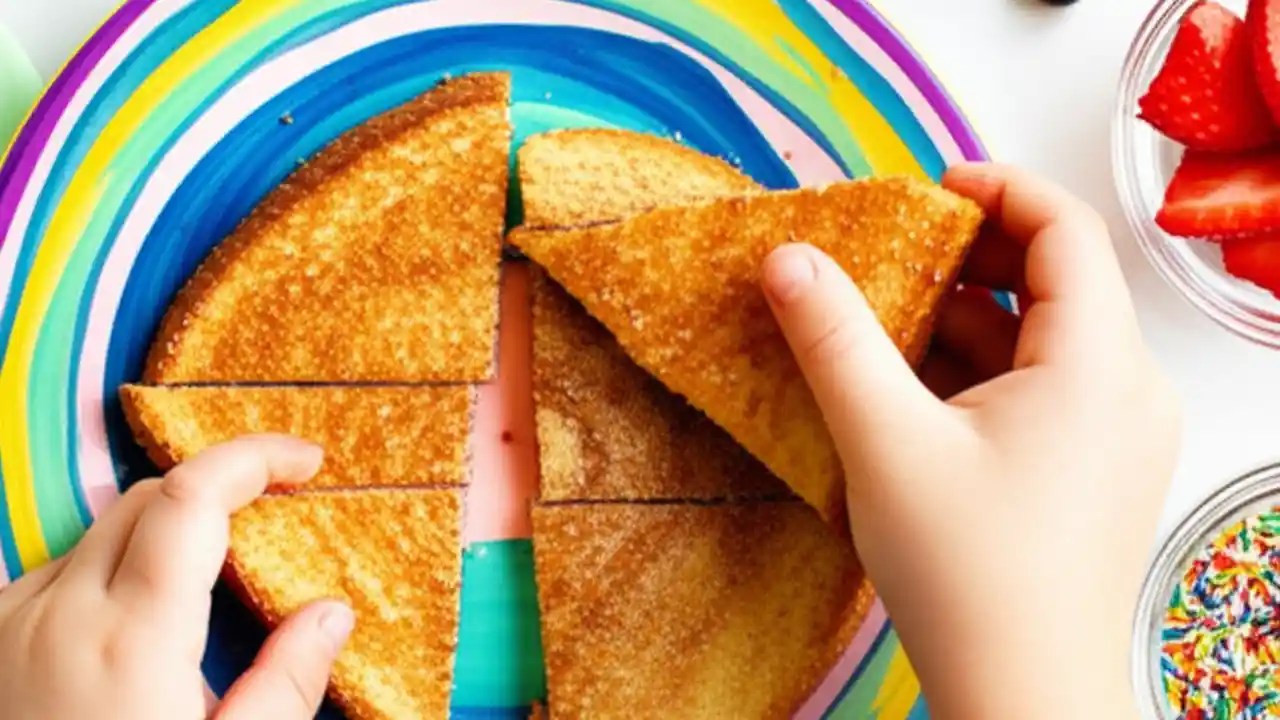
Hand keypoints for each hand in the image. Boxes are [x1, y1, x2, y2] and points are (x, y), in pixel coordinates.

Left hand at [0, 435, 353, 719]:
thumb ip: (285, 685)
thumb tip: (330, 613)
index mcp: (131, 636)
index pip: (194, 495)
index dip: (256, 456)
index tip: (308, 463)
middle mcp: (58, 611)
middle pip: (148, 499)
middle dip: (220, 490)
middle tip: (278, 517)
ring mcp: (8, 625)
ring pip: (97, 533)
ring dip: (162, 532)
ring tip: (209, 582)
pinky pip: (53, 574)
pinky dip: (107, 570)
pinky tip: (132, 625)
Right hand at [762, 163, 1179, 718]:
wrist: (1024, 699)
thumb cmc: (971, 579)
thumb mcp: (885, 443)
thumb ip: (834, 340)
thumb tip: (788, 258)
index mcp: (1097, 365)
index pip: (1066, 228)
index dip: (999, 186)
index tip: (929, 185)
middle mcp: (1127, 390)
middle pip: (1059, 278)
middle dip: (973, 253)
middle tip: (896, 248)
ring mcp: (1117, 435)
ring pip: (1045, 338)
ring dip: (969, 316)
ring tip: (888, 319)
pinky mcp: (1094, 470)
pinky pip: (1044, 387)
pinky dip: (982, 371)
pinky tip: (914, 389)